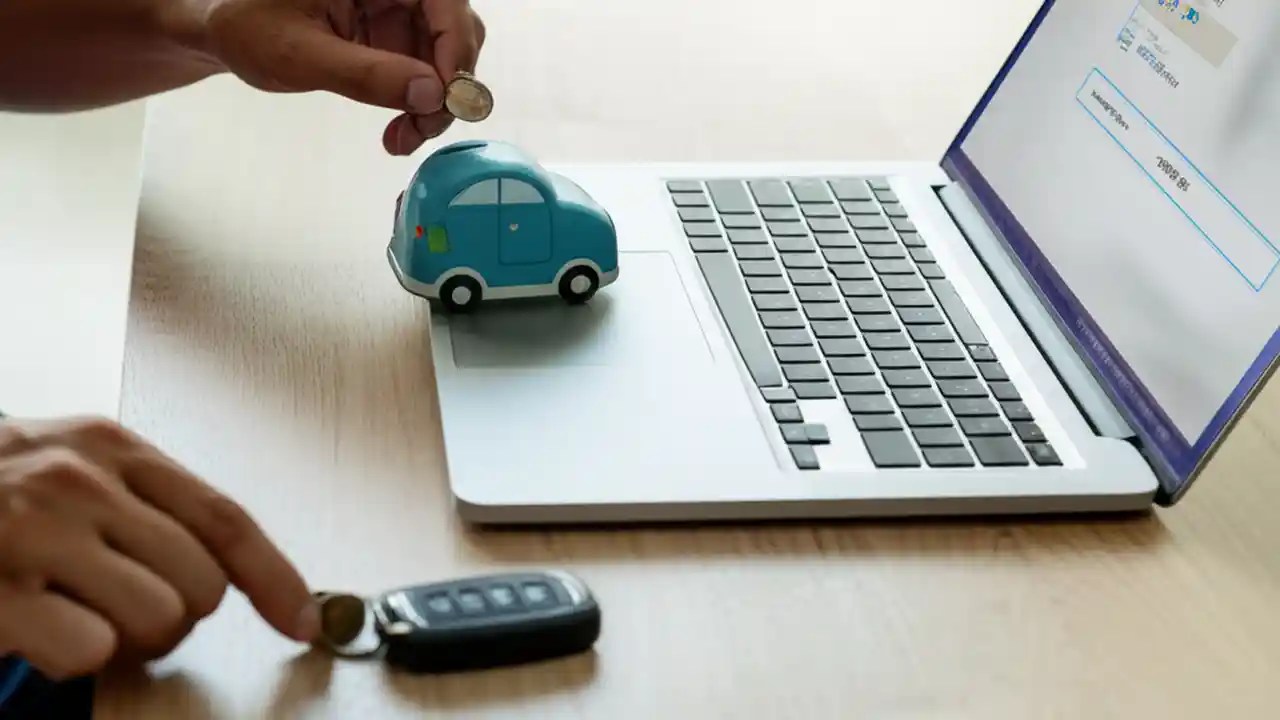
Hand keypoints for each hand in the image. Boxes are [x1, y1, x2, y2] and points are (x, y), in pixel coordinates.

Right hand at [0, 416, 318, 679]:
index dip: (275, 579)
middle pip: (200, 584)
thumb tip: (231, 574)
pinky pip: (90, 653)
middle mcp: (78, 481)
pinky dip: (72, 660)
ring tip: (76, 615)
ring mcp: (31, 533)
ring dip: (126, 640)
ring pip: (157, 619)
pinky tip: (35, 629)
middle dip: (175, 615)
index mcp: (113, 448)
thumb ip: (148, 505)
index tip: (303, 622)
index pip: (224, 519)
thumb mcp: (75, 464)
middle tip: (121, 607)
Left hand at [185, 0, 485, 154]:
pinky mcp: (394, 36)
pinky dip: (420, 106)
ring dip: (435, 104)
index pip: (445, 1)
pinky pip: (427, 72)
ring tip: (403, 138)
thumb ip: (366, 74)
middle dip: (449, 85)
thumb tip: (432, 95)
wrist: (223, 33)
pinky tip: (399, 131)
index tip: (444, 99)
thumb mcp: (300, 56)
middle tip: (422, 129)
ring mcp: (398, 11)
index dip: (456, 48)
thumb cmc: (248, 29)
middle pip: (456, 30)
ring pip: (447, 57)